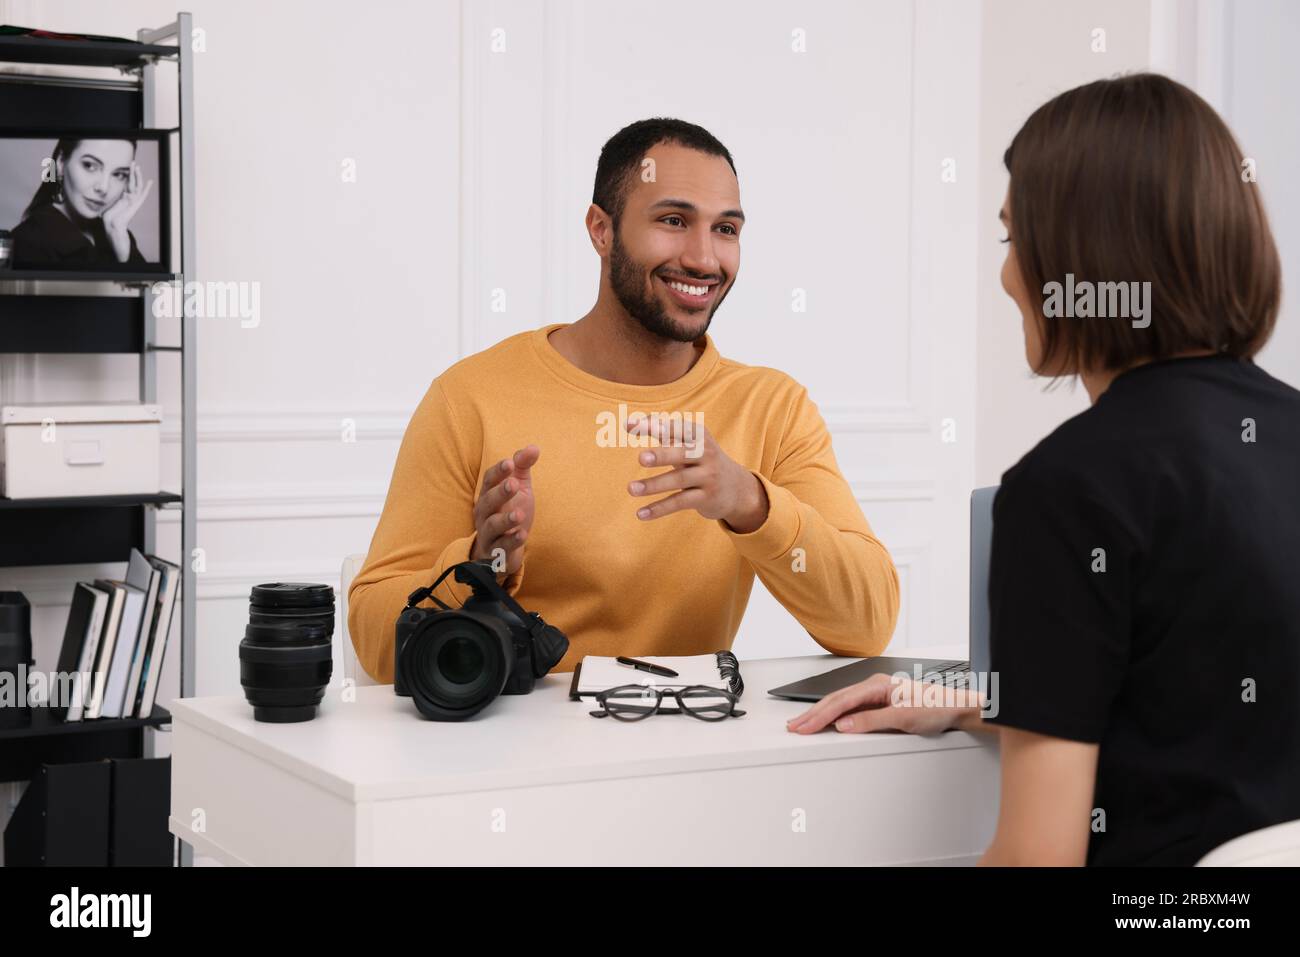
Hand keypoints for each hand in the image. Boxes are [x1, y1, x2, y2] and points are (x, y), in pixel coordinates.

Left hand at [101, 162, 152, 262]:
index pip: (127, 184)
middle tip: (133, 163)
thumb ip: (107, 197)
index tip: (127, 168)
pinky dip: (147, 188)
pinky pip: (142, 194)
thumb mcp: (106, 203)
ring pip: (137, 185)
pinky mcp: (136, 203)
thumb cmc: (108, 217)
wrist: (112, 225)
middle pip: (133, 182)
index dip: (128, 176)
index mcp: (123, 198)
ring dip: (138, 176)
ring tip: (137, 167)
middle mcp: (130, 198)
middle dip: (133, 172)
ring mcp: (134, 201)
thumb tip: (99, 193)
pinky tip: (150, 181)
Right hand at [470, 444, 538, 575]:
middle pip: (488, 501)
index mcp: (489, 494)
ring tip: (519, 514)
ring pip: (492, 526)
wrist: (502, 551)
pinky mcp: (496, 552)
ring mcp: (488, 533)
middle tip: (513, 484)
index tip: (510, 463)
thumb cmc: (510, 512)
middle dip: (500, 492)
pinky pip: (501, 547)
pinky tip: (522, 534)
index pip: (489, 480)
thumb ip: (523, 467)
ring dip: (505, 519)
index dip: (498, 472)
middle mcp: (484, 513)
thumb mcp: (519, 489)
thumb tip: (534, 447)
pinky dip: (511, 541)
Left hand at [625, 413, 768, 532]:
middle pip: (682, 453)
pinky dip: (659, 508)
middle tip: (641, 458)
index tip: (629, 427)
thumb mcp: (688, 443)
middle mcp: (706, 453)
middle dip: (662, 455)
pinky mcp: (706, 497)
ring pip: (678, 480)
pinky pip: (680, 502)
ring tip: (631, 489)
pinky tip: (641, 514)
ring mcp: (708, 476)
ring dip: (653, 485)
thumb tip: (629, 424)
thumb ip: (662, 432)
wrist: (736, 488)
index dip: (654, 426)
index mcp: (699, 435)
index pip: (676, 427)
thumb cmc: (700, 460)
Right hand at [785, 672, 984, 735]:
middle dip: (813, 714)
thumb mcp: (904, 717)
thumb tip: (845, 725)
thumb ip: (872, 721)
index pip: (841, 701)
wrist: (956, 708)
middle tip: (795, 727)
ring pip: (842, 703)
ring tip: (804, 723)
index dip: (820, 715)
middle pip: (836, 700)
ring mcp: (876, 694)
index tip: (804, 726)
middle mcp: (875, 686)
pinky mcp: (880, 702)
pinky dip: (835, 715)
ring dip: (822, 714)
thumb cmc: (937, 707)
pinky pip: (851, 707)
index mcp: (878, 684)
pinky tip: (827, 721)